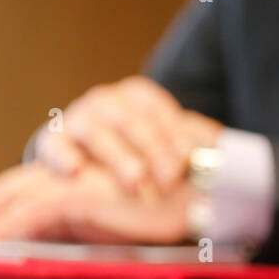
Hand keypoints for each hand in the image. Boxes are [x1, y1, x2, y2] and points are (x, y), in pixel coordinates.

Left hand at [0, 161, 194, 244]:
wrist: (208, 187)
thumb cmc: (173, 204)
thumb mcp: (122, 220)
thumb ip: (88, 228)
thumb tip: (54, 252)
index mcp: (72, 182)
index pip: (15, 195)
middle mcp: (67, 175)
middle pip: (1, 192)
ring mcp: (75, 180)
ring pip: (10, 198)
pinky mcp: (87, 193)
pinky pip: (37, 210)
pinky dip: (8, 226)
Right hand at [33, 76, 220, 192]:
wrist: (89, 166)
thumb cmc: (138, 157)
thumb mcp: (167, 145)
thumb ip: (192, 144)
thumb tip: (226, 149)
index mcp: (138, 97)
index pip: (158, 110)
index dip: (175, 132)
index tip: (189, 158)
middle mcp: (107, 101)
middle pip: (131, 121)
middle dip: (153, 150)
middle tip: (169, 178)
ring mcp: (79, 119)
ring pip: (96, 132)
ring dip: (118, 157)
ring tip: (135, 182)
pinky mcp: (53, 140)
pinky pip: (54, 146)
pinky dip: (63, 157)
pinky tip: (76, 172)